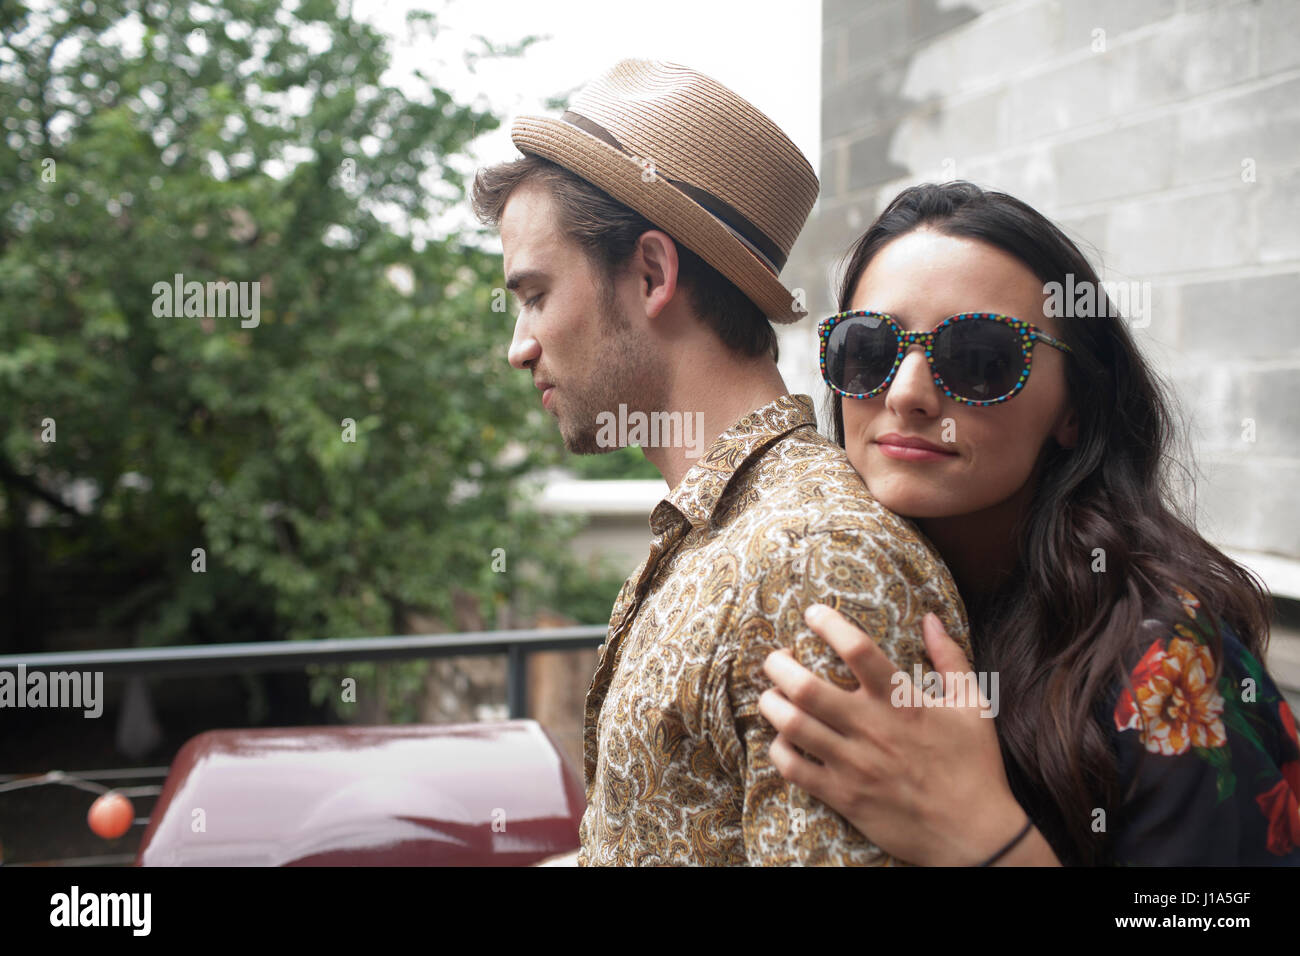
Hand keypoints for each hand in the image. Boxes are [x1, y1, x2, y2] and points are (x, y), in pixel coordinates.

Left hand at [758, 604, 1037, 865]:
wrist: (974, 835)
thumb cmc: (975, 766)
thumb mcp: (974, 706)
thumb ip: (951, 658)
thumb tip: (930, 617)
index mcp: (902, 701)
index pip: (857, 649)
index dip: (828, 623)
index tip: (812, 613)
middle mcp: (871, 728)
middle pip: (805, 687)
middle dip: (779, 665)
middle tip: (777, 658)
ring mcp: (854, 764)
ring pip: (792, 725)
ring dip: (771, 704)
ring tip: (771, 694)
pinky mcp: (843, 796)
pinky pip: (793, 769)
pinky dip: (778, 749)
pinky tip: (783, 739)